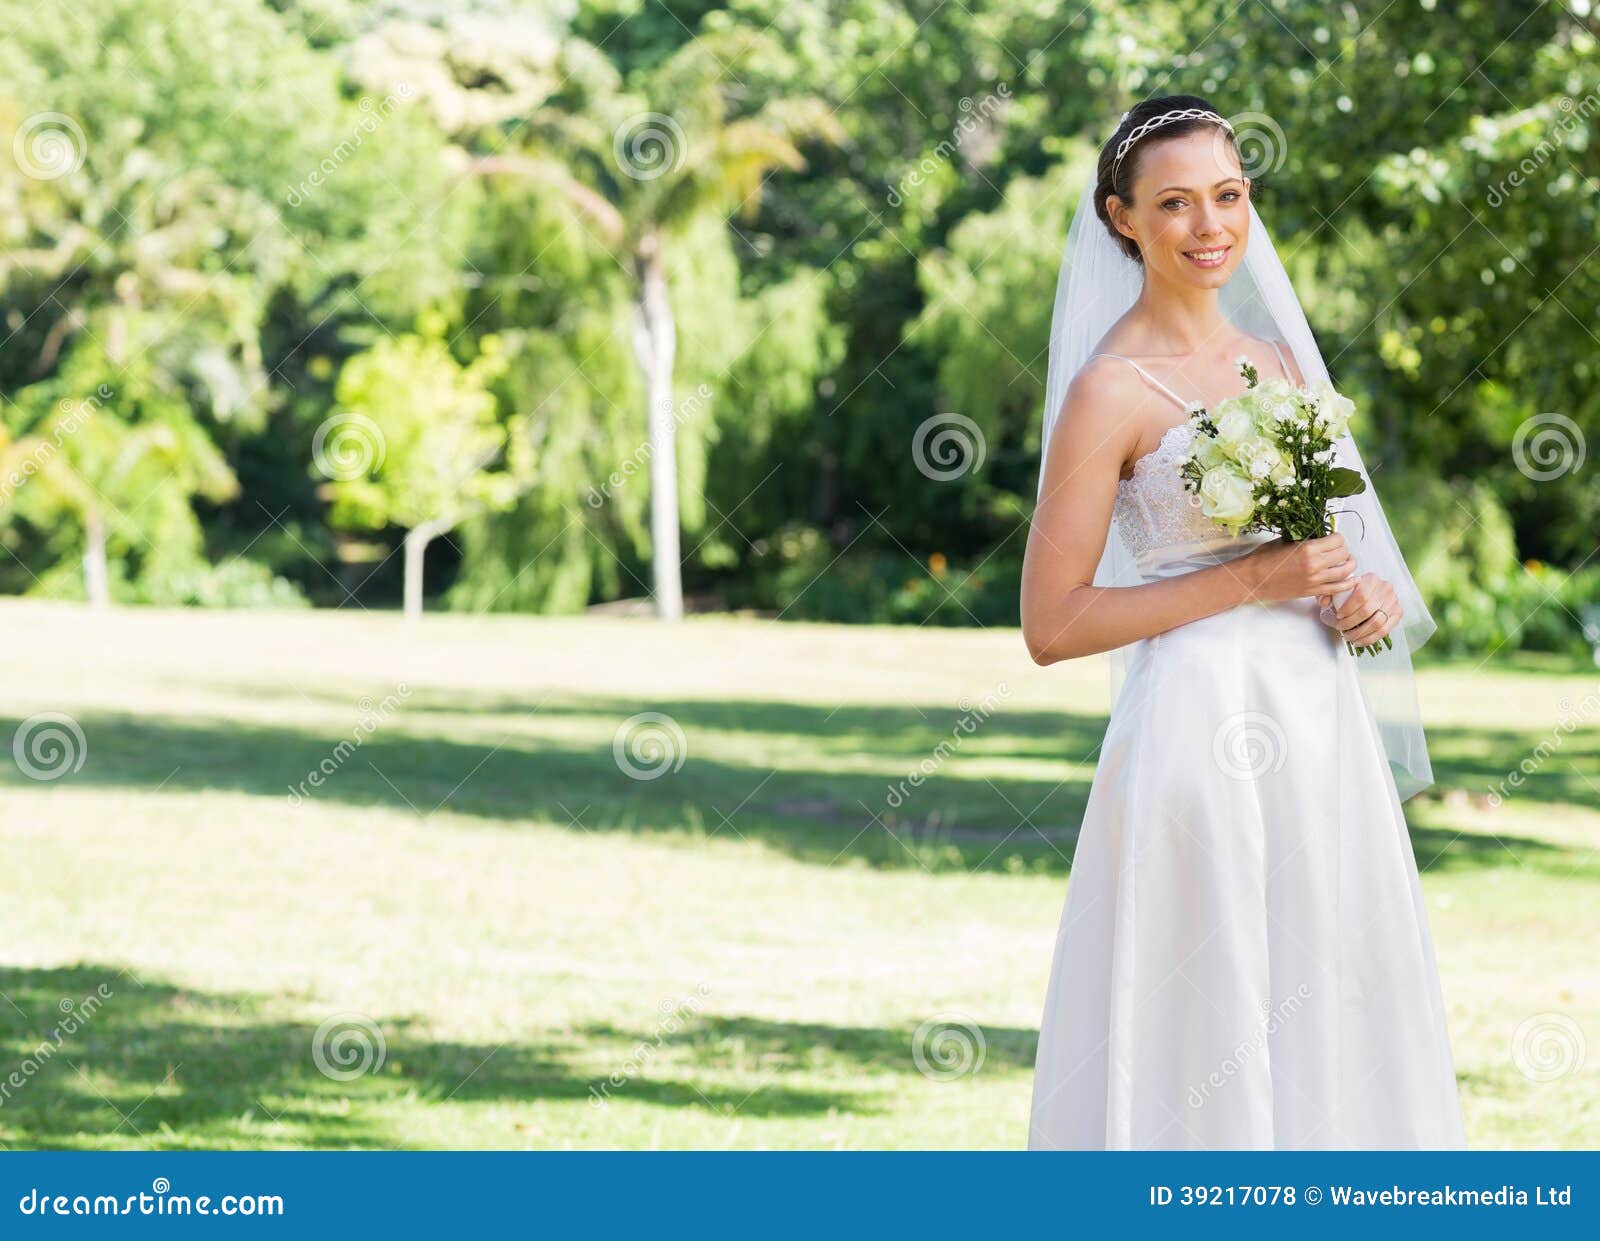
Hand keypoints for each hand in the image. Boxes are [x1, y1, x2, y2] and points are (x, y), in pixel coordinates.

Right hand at [1242, 533, 1357, 605]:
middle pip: (1344, 554)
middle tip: (1339, 549)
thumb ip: (1306, 539)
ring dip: (1349, 565)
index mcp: (1308, 549)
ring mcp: (1315, 580)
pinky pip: (1338, 588)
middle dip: (1344, 550)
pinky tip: (1351, 579)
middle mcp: (1315, 565)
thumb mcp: (1285, 541)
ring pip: (1346, 571)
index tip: (1334, 538)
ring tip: (1347, 562)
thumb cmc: (1263, 559)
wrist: (1252, 579)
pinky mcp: (1313, 591)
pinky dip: (1348, 583)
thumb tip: (1320, 537)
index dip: (1338, 538)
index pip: (1338, 540)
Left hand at [1317, 571, 1401, 653]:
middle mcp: (1385, 588)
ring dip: (1360, 633)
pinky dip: (1370, 639)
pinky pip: (1385, 630)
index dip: (1348, 608)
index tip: (1338, 616)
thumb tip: (1324, 602)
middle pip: (1367, 610)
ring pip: (1377, 622)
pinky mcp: (1398, 613)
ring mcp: (1394, 601)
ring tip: (1348, 637)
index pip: (1361, 595)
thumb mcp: (1339, 589)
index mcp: (1371, 579)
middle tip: (1340, 628)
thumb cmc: (1352, 591)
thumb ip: (1328, 593)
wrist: (1370, 592)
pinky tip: (1359, 642)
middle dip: (1351, 623)